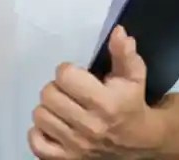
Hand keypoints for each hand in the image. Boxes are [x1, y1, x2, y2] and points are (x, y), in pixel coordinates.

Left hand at [28, 26, 165, 158]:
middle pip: (48, 94)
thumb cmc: (131, 104)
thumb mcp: (132, 76)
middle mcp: (90, 126)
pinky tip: (53, 127)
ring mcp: (77, 146)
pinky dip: (40, 133)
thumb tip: (117, 31)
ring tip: (63, 108)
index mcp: (106, 103)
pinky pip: (36, 144)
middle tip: (69, 92)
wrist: (141, 142)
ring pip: (40, 116)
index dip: (67, 71)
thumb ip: (123, 53)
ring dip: (48, 109)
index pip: (64, 76)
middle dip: (56, 88)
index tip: (77, 75)